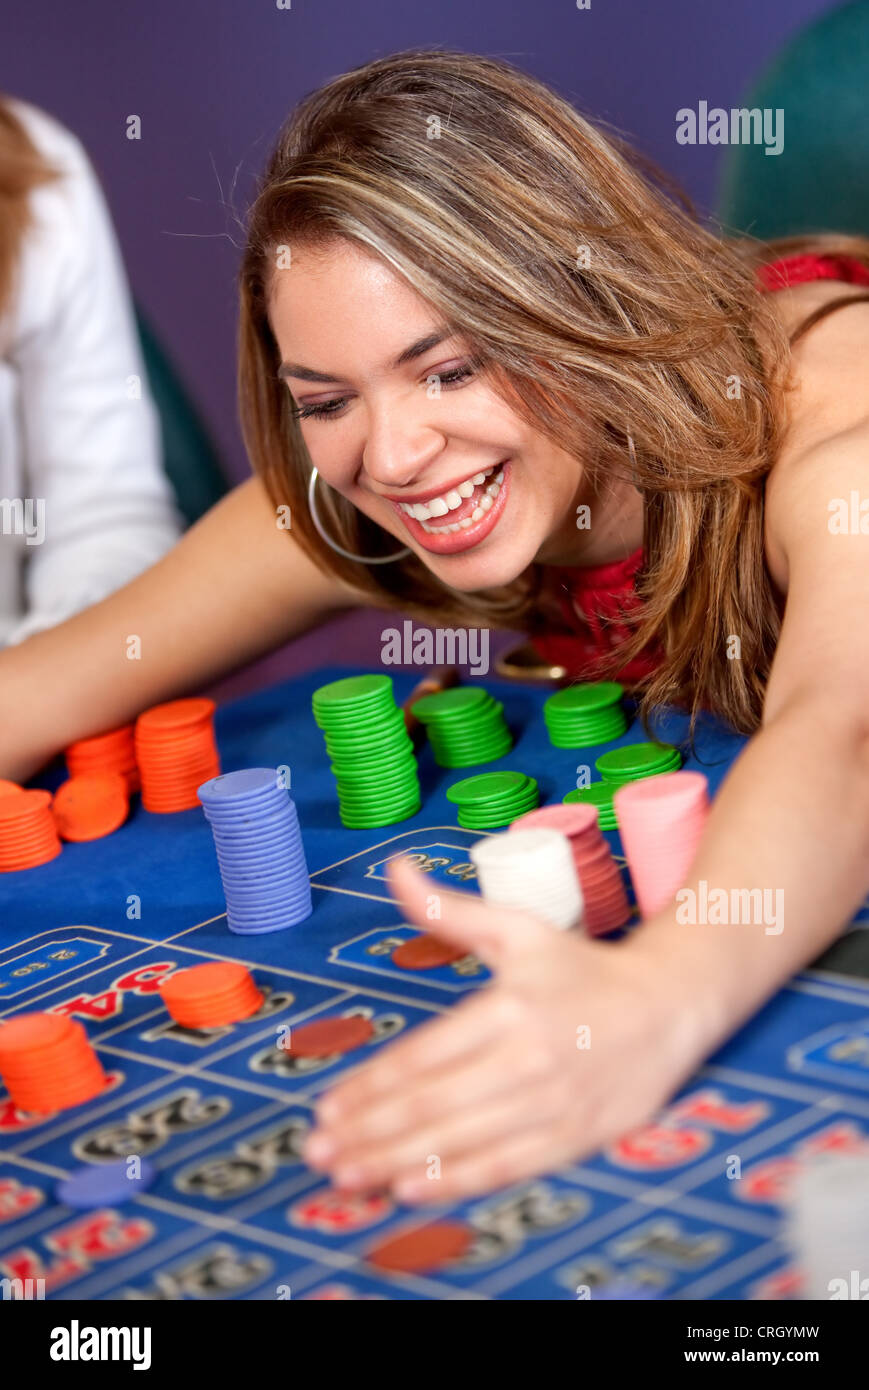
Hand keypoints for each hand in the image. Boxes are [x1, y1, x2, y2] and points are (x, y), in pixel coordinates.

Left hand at [303, 856, 709, 1203]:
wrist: (670, 1005)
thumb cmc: (583, 968)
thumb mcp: (518, 929)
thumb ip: (450, 909)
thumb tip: (396, 867)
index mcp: (509, 1007)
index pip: (424, 1056)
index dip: (370, 1085)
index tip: (327, 1105)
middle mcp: (528, 1059)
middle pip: (432, 1105)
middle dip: (369, 1131)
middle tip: (318, 1151)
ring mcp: (553, 1104)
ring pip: (461, 1141)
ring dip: (396, 1161)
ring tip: (347, 1175)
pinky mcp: (574, 1137)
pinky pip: (505, 1166)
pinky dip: (455, 1182)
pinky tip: (410, 1189)